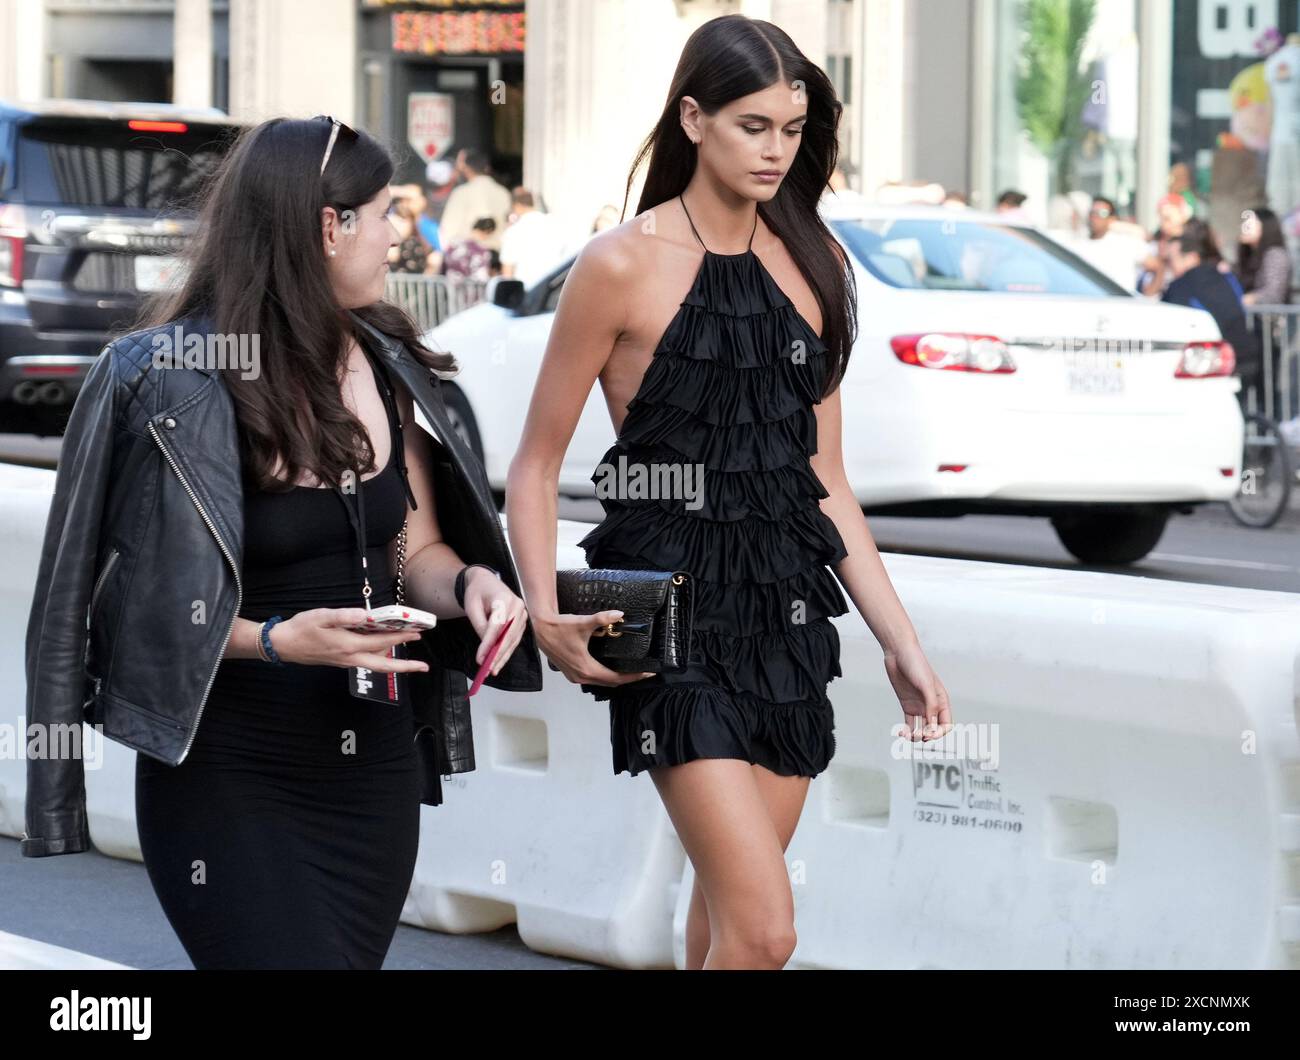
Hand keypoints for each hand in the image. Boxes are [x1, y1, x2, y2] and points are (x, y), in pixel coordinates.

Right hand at [270, 608, 430, 672]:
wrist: (282, 645)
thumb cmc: (301, 629)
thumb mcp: (321, 616)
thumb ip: (344, 616)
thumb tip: (365, 615)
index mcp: (348, 645)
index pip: (381, 642)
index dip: (400, 637)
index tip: (417, 634)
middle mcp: (350, 657)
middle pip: (383, 665)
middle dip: (405, 666)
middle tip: (424, 667)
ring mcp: (346, 661)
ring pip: (375, 664)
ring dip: (393, 660)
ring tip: (408, 653)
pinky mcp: (341, 660)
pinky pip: (366, 661)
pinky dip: (378, 656)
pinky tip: (383, 647)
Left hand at [461, 567, 527, 676]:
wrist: (485, 582)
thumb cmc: (477, 592)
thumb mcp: (472, 607)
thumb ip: (480, 626)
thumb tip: (486, 647)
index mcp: (505, 599)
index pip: (497, 626)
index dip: (489, 644)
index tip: (481, 658)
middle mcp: (518, 607)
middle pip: (508, 635)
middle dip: (497, 654)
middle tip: (487, 669)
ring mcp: (522, 615)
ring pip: (513, 640)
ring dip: (503, 657)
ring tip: (492, 670)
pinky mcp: (521, 622)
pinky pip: (514, 640)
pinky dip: (506, 652)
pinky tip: (499, 663)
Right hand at [532, 609, 655, 686]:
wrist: (541, 629)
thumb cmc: (560, 628)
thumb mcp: (583, 623)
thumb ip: (602, 619)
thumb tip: (619, 614)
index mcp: (587, 668)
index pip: (616, 678)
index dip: (633, 676)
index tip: (647, 673)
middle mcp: (582, 677)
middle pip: (610, 682)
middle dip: (627, 678)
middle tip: (643, 672)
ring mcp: (575, 677)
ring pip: (601, 682)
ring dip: (615, 678)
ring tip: (630, 670)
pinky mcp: (571, 673)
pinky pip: (592, 679)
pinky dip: (604, 676)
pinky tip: (610, 667)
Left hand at [883, 640, 951, 741]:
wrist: (898, 653)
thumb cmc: (916, 664)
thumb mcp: (926, 685)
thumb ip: (931, 704)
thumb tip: (932, 724)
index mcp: (941, 700)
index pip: (946, 724)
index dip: (940, 733)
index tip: (929, 734)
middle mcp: (931, 705)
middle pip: (934, 729)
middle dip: (928, 736)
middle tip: (918, 736)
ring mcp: (919, 706)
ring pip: (921, 728)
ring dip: (917, 736)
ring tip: (908, 736)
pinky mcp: (907, 705)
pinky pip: (909, 724)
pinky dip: (907, 731)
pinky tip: (902, 733)